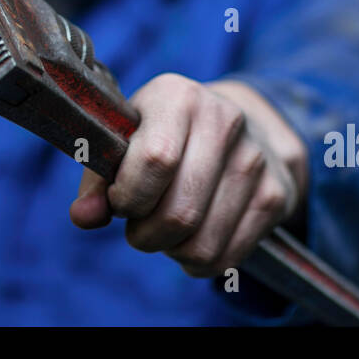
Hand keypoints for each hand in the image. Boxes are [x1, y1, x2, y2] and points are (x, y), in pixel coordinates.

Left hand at [69, 73, 308, 277]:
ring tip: (166, 228)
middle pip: (178, 213)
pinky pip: (226, 257)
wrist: (242, 125)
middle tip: (139, 225)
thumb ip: (97, 180)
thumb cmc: (163, 135)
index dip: (129, 196)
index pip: (155, 160)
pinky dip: (199, 261)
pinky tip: (194, 236)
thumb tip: (83, 217)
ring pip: (201, 244)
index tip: (119, 201)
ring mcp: (255, 159)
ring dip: (172, 250)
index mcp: (177, 96)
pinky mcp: (275, 195)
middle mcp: (224, 120)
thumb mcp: (125, 141)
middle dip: (145, 235)